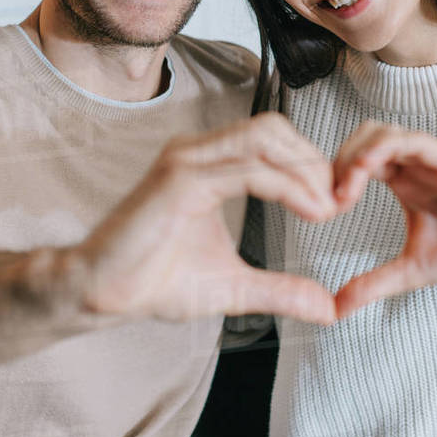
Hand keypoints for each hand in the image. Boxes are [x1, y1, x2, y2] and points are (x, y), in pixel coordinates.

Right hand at [73, 113, 340, 324]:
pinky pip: (249, 169)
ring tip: (326, 209)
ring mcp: (186, 161)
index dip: (310, 164)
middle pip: (274, 128)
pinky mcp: (179, 180)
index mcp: (207, 164)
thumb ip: (280, 290)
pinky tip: (310, 211)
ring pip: (265, 138)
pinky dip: (288, 186)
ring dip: (306, 171)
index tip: (335, 204)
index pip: (273, 138)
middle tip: (336, 204)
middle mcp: (196, 152)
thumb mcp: (232, 287)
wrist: (99, 293)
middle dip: (314, 162)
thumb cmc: (154, 281)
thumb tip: (327, 308)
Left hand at [331, 121, 436, 317]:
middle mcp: (412, 165)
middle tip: (328, 200)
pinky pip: (412, 139)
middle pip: (360, 137)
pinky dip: (383, 149)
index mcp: (402, 181)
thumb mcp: (413, 271)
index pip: (354, 159)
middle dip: (335, 162)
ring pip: (380, 131)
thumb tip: (336, 309)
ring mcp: (430, 159)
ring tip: (343, 192)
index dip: (331, 176)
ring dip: (354, 154)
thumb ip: (375, 284)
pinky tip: (366, 174)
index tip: (320, 211)